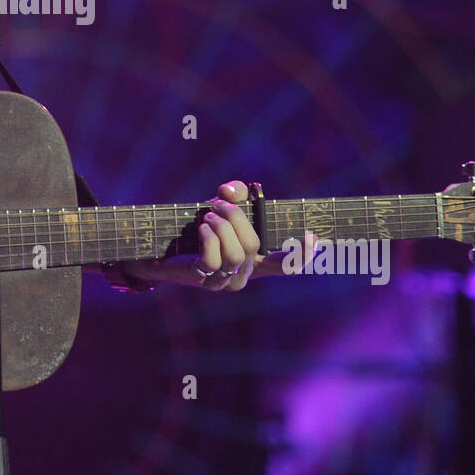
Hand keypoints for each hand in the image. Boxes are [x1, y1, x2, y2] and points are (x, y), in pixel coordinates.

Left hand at [120, 180, 315, 290]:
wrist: (162, 250)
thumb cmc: (200, 229)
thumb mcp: (222, 206)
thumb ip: (235, 193)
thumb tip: (231, 193)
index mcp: (253, 262)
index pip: (283, 265)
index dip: (300, 254)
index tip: (312, 235)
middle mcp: (242, 275)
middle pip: (253, 245)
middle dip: (236, 217)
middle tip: (219, 204)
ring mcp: (223, 281)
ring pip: (235, 253)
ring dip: (221, 225)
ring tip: (207, 215)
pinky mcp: (202, 279)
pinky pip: (213, 258)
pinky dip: (209, 235)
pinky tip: (201, 227)